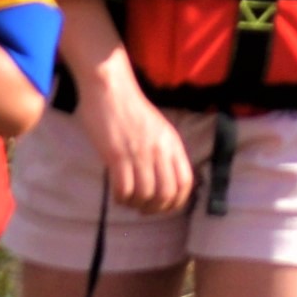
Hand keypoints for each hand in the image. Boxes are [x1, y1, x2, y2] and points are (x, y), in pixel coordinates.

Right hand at [88, 70, 195, 214]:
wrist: (110, 88)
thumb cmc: (131, 109)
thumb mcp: (159, 128)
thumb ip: (164, 150)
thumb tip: (164, 179)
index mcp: (172, 143)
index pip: (185, 183)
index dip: (176, 202)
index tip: (162, 206)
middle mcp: (159, 150)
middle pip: (167, 194)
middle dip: (155, 208)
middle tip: (142, 207)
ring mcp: (139, 152)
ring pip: (145, 195)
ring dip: (136, 204)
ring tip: (128, 200)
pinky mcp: (117, 154)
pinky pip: (124, 189)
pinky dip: (121, 198)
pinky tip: (117, 194)